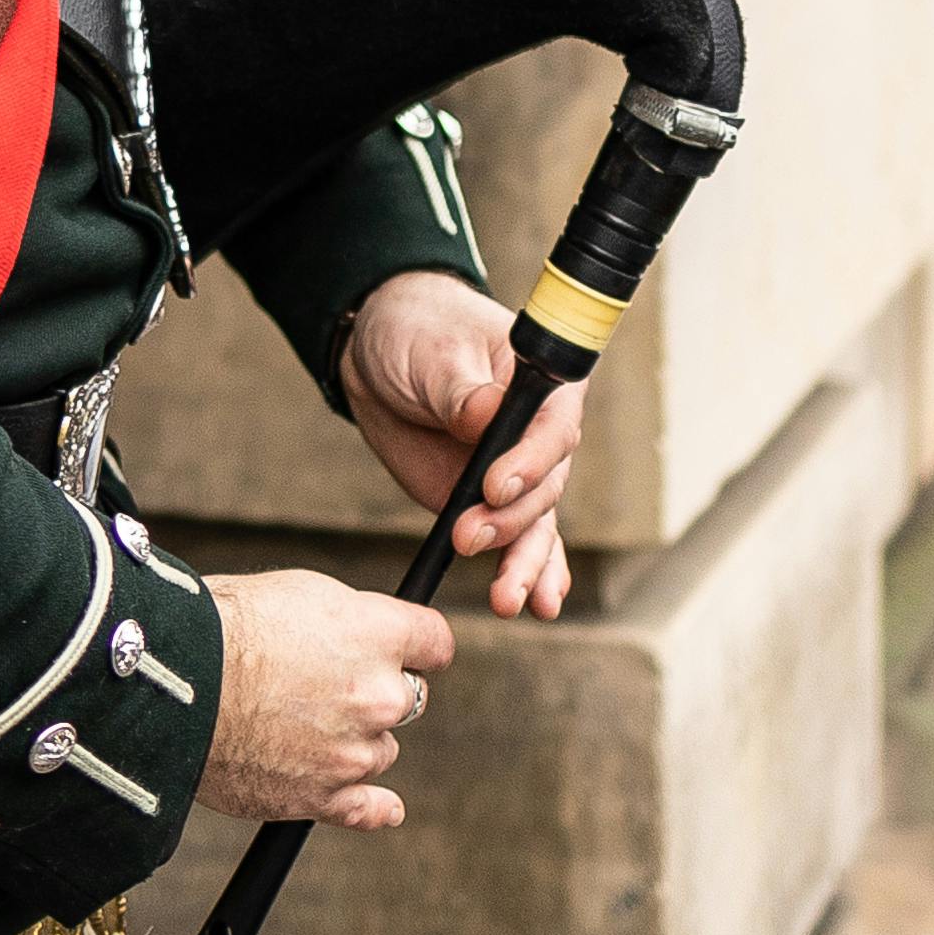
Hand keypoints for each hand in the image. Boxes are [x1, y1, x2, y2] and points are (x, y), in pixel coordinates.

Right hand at [197, 567, 457, 831]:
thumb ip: (349, 619)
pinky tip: (384, 806)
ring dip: (353, 739)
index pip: (435, 642)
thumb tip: (364, 634)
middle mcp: (378, 696)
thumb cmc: (222, 625)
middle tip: (324, 682)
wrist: (172, 683)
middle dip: (377, 689)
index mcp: (377, 635)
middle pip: (408, 697)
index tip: (408, 649)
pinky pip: (370, 809)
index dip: (416, 644)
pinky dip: (375, 807)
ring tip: (296, 723)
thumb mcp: (297, 590)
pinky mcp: (321, 797)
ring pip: (380, 749)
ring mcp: (352, 752)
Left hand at [337, 270, 583, 620]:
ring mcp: (518, 471)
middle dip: (510, 520)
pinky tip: (532, 601)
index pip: (553, 429)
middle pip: (546, 487)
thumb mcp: (435, 352)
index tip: (494, 486)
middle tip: (468, 537)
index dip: (530, 463)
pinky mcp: (490, 501)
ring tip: (507, 600)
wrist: (380, 351)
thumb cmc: (419, 333)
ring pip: (536, 524)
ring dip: (525, 563)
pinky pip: (516, 539)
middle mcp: (541, 434)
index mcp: (545, 385)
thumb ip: (461, 390)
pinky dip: (526, 570)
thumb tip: (486, 417)